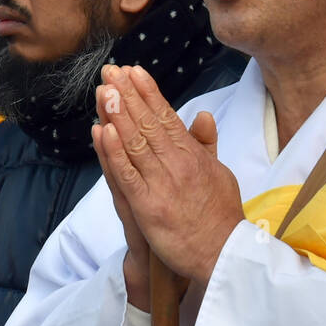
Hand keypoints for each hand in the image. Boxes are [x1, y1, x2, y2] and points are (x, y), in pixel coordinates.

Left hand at [94, 64, 242, 285]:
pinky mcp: (148, 206)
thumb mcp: (219, 173)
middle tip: (110, 71)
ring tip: (105, 90)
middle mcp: (178, 165)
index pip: (167, 117)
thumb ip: (206, 144)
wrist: (223, 255)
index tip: (133, 71)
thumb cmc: (219, 215)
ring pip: (136, 143)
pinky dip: (114, 153)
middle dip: (129, 95)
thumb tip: (201, 113)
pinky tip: (102, 132)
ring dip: (119, 115)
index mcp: (193, 155)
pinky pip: (128, 176)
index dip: (149, 92)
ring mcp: (162, 184)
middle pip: (149, 123)